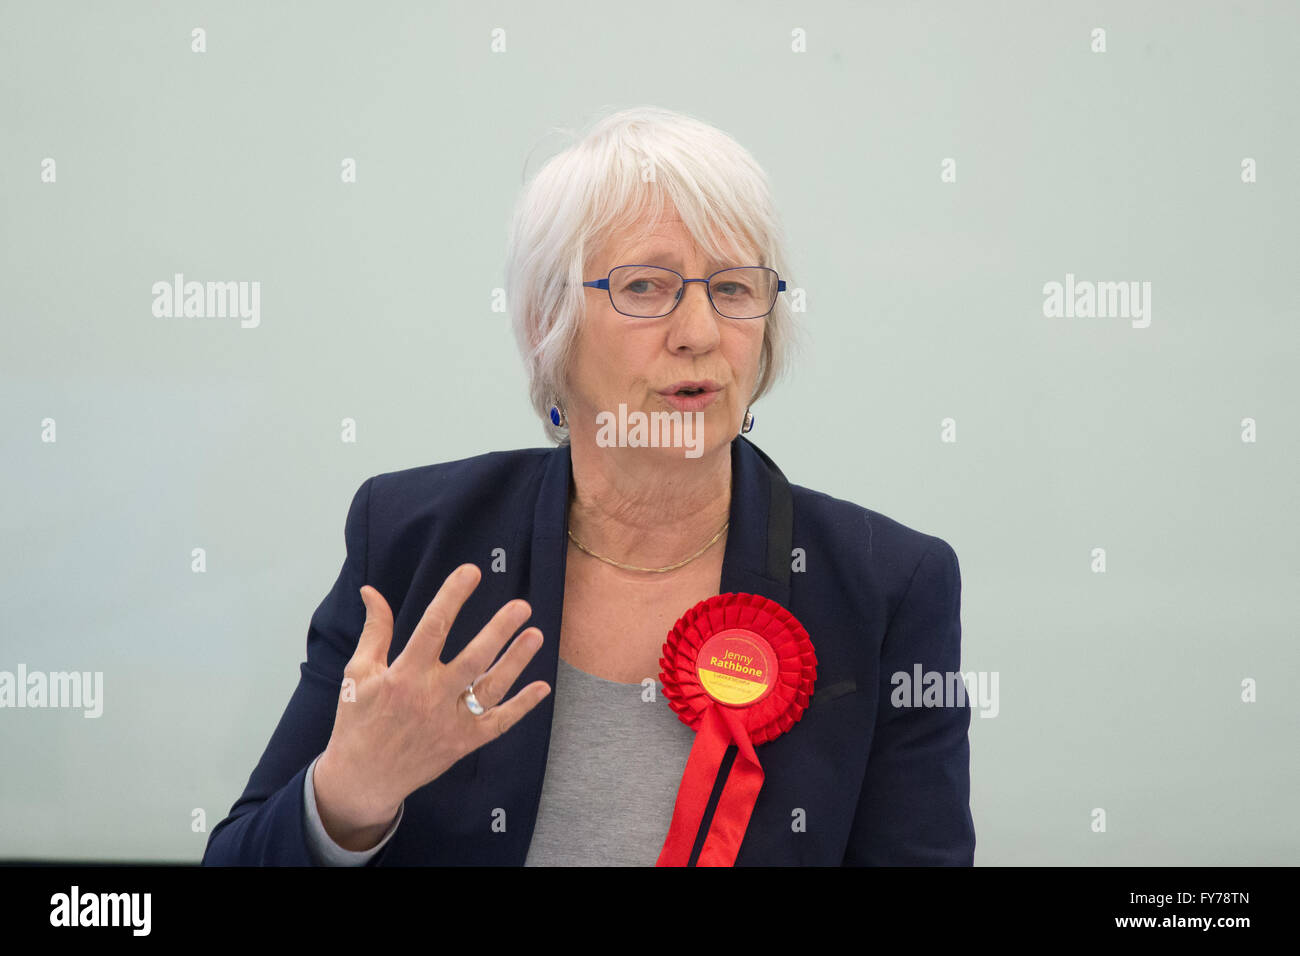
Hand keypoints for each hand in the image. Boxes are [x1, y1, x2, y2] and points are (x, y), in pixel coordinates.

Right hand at [313, 563, 549, 849]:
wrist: (362, 779)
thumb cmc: (358, 720)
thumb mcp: (358, 672)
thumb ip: (374, 631)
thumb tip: (372, 591)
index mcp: (403, 676)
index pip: (432, 627)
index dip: (453, 597)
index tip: (472, 572)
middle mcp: (430, 698)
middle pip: (473, 658)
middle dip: (499, 630)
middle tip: (521, 606)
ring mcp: (450, 722)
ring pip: (491, 688)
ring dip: (516, 662)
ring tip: (536, 635)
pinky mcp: (463, 743)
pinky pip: (498, 724)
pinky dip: (522, 707)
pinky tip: (542, 686)